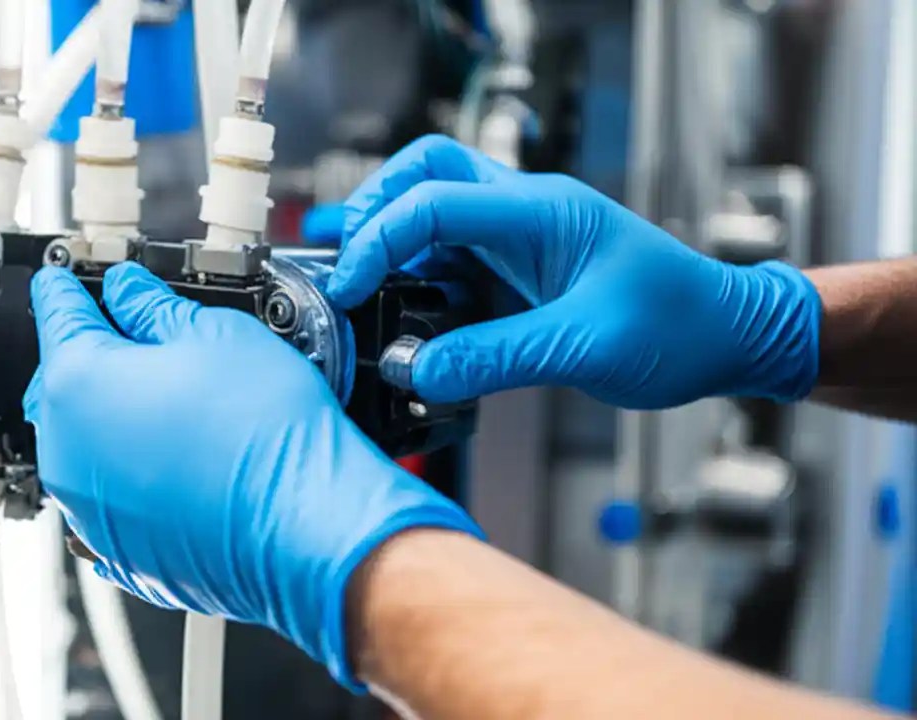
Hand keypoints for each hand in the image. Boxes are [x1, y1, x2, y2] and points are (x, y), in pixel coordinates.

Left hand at [23, 263, 481, 686]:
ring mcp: (87, 508)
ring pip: (85, 444)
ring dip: (114, 417)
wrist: (307, 531)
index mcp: (78, 383)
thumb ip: (155, 308)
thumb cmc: (268, 437)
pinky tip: (180, 459)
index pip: (56, 313)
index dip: (64, 288)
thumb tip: (130, 294)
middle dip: (94, 354)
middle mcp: (66, 450)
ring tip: (177, 405)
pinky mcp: (118, 550)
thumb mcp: (216, 336)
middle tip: (140, 337)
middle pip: (64, 382)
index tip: (63, 279)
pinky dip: (132, 473)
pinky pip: (111, 496)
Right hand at [326, 135, 820, 408]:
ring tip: (353, 282)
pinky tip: (400, 314)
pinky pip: (453, 263)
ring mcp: (521, 240)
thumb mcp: (585, 348)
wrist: (730, 337)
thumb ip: (496, 358)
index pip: (435, 202)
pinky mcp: (519, 273)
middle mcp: (524, 214)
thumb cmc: (682, 326)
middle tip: (341, 256)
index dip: (380, 240)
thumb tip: (417, 371)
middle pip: (425, 172)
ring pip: (434, 214)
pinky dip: (417, 281)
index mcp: (541, 213)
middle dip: (374, 206)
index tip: (349, 288)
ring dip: (392, 243)